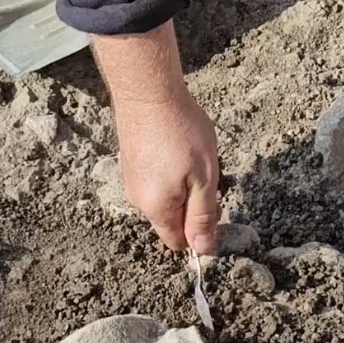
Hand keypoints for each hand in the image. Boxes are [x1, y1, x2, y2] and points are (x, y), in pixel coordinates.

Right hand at [91, 22, 219, 252]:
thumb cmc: (181, 132)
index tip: (213, 206)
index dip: (199, 232)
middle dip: (192, 204)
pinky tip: (175, 145)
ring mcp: (130, 180)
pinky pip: (155, 179)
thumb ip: (203, 216)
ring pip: (164, 197)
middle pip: (171, 219)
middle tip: (204, 173)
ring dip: (181, 184)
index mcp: (157, 208)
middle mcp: (138, 200)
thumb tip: (203, 251)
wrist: (147, 92)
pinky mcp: (130, 162)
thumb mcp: (205, 178)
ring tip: (189, 155)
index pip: (178, 242)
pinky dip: (168, 169)